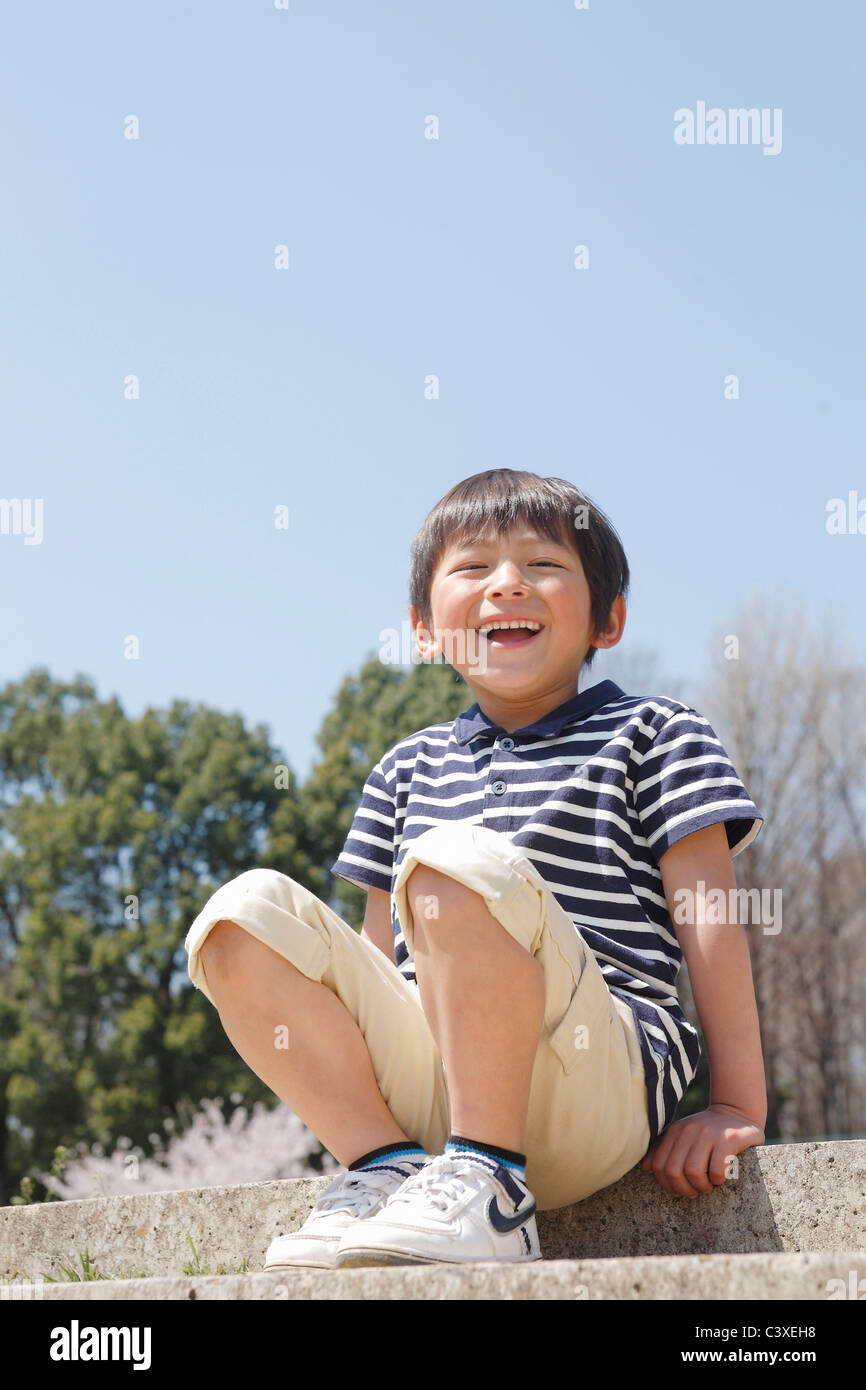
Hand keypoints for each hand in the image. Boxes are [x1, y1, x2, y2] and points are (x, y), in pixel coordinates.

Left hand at [639, 1103, 765, 1197]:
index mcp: (676, 1131)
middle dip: (683, 1189)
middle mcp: (689, 1130)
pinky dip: (717, 1180)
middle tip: (694, 1191)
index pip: (659, 1165)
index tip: (679, 1191)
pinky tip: (721, 1178)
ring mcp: (709, 1134)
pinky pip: (716, 1170)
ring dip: (701, 1186)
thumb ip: (664, 1149)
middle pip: (674, 1170)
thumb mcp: (684, 1135)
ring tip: (708, 1186)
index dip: (667, 1184)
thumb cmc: (708, 1132)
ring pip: (693, 1171)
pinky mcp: (729, 1139)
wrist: (736, 1111)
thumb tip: (646, 1167)